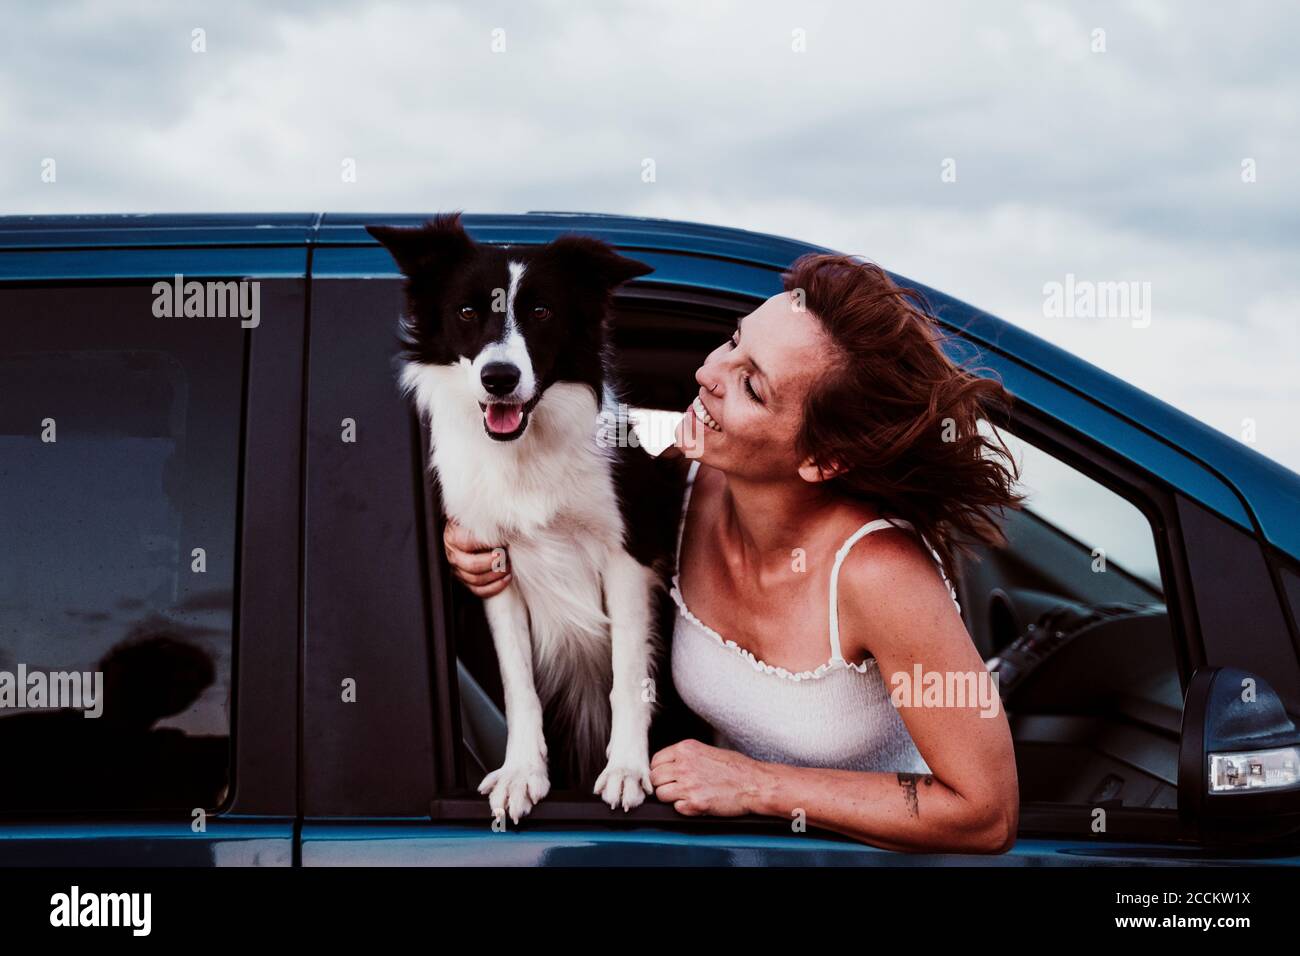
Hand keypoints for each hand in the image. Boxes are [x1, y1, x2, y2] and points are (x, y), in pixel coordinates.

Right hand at [443, 517, 510, 597]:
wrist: (472, 528)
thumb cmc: (477, 522)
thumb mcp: (478, 517)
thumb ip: (486, 520)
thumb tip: (503, 523)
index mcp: (453, 537)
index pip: (468, 543)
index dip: (488, 543)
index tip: (502, 540)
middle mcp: (453, 555)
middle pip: (472, 565)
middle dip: (494, 562)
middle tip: (505, 555)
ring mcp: (459, 570)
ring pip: (476, 580)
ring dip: (497, 574)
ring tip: (509, 565)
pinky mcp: (467, 580)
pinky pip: (479, 591)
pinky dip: (495, 587)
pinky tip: (506, 578)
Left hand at [649, 738, 768, 816]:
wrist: (754, 784)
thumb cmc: (737, 768)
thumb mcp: (708, 751)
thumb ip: (687, 757)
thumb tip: (670, 765)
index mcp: (686, 749)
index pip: (656, 760)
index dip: (659, 770)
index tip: (665, 776)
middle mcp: (684, 765)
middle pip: (655, 778)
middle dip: (662, 784)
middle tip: (675, 787)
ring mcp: (688, 785)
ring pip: (661, 794)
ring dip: (671, 797)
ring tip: (686, 796)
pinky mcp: (695, 803)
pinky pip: (676, 808)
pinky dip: (684, 808)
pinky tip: (696, 802)